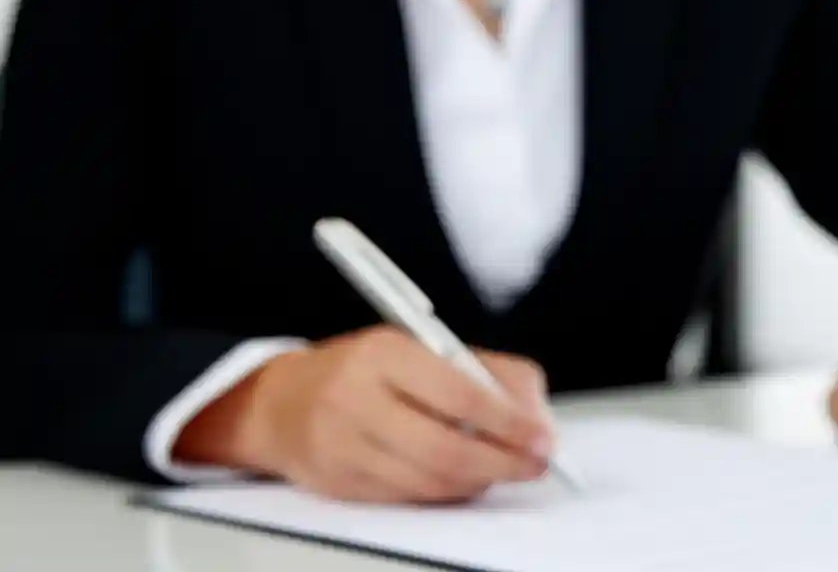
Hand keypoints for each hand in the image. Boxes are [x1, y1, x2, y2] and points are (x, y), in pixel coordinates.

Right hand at [175, 326, 555, 503]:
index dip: (509, 423)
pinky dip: (447, 493)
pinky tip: (461, 478)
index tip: (542, 437)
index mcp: (384, 353)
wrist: (283, 402)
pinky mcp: (340, 487)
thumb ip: (489, 374)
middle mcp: (356, 399)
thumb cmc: (369, 371)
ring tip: (499, 467)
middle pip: (446, 450)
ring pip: (431, 483)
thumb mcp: (425, 348)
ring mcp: (343, 448)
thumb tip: (537, 419)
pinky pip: (410, 500)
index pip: (459, 394)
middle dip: (503, 463)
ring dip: (478, 481)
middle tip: (534, 464)